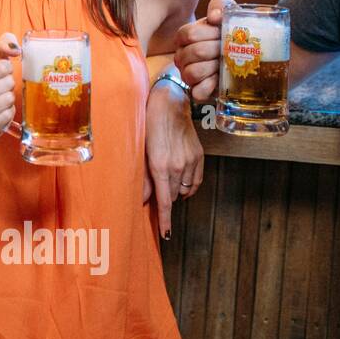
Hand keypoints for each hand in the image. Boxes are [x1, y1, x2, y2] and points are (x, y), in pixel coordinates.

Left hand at [143, 79, 203, 238]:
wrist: (169, 102)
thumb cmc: (147, 123)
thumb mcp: (139, 150)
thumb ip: (143, 177)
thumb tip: (143, 199)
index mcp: (160, 166)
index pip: (164, 202)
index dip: (165, 220)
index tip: (167, 236)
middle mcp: (178, 167)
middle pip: (173, 196)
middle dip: (165, 198)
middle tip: (156, 192)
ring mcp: (191, 161)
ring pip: (184, 189)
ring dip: (175, 190)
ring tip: (165, 180)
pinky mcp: (199, 156)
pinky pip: (196, 181)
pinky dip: (188, 186)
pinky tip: (181, 183)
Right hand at [174, 0, 235, 100]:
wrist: (245, 54)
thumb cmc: (232, 33)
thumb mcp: (227, 14)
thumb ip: (220, 6)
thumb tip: (215, 17)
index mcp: (185, 37)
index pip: (189, 34)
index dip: (210, 34)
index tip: (223, 33)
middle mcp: (182, 56)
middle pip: (195, 52)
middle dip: (218, 50)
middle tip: (231, 49)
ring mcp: (187, 74)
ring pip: (193, 72)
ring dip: (214, 68)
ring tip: (226, 64)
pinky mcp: (197, 91)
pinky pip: (197, 92)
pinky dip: (210, 87)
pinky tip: (220, 79)